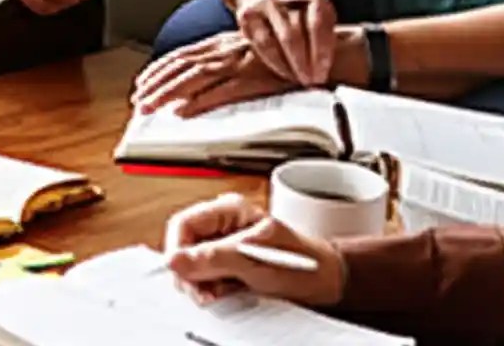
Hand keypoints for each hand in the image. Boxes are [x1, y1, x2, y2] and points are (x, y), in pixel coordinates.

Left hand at [132, 33, 295, 115]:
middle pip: (181, 66)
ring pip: (194, 78)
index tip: (141, 84)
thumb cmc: (286, 57)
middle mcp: (227, 50)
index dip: (158, 70)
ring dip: (168, 93)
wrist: (322, 50)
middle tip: (138, 101)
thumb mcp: (248, 55)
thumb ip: (225, 66)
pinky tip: (184, 111)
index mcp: (223, 44)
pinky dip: (200, 101)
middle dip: (155, 84)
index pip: (182, 55)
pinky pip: (222, 91)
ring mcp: (240, 63)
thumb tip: (201, 86)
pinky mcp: (256, 78)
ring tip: (150, 107)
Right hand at [164, 194, 344, 307]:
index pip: (183, 224)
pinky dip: (211, 291)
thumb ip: (214, 259)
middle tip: (204, 292)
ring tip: (221, 292)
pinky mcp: (228, 267)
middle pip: (184, 246)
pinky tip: (227, 293)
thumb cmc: (303, 263)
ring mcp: (225, 247)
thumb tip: (176, 260)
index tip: (182, 273)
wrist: (326, 282)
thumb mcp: (255, 260)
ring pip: (192, 265)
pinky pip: (205, 279)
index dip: (178, 249)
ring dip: (200, 284)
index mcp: (229, 211)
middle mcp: (223, 226)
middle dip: (190, 272)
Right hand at [234, 0, 336, 85]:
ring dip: (289, 66)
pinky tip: (284, 73)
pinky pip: (260, 45)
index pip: (317, 24)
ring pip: (275, 41)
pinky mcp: (246, 16)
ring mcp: (262, 4)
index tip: (324, 72)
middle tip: (312, 82)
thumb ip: (324, 28)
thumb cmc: (296, 5)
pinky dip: (274, 62)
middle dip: (304, 63)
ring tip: (299, 80)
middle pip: (294, 34)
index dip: (321, 51)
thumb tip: (327, 65)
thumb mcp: (316, 8)